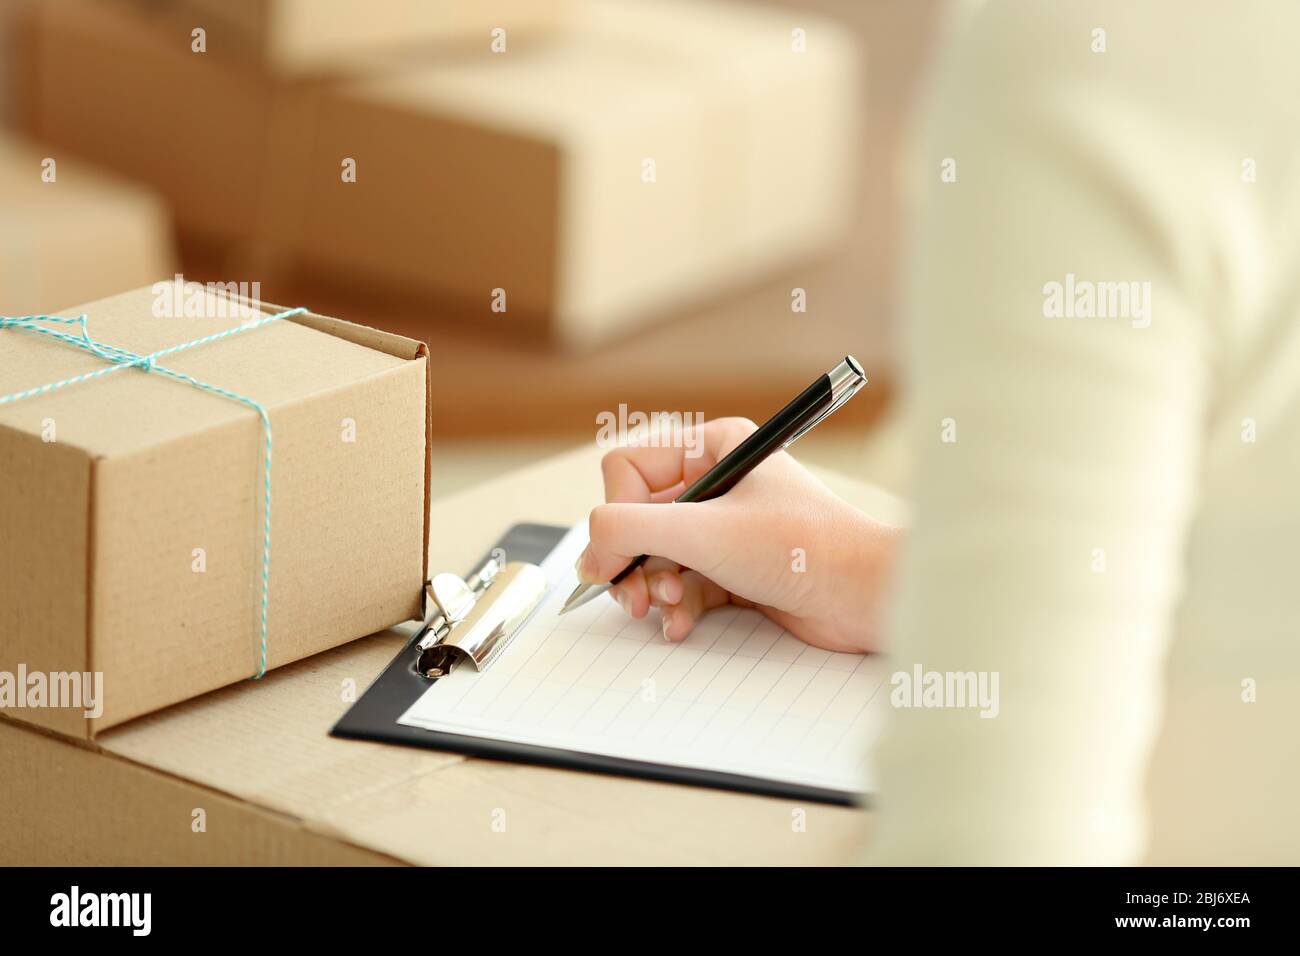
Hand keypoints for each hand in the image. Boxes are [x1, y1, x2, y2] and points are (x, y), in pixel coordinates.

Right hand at [577, 418, 899, 652]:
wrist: (865, 596)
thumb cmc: (805, 548)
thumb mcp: (703, 533)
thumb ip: (628, 531)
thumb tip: (588, 551)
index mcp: (713, 446)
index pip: (628, 470)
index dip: (617, 515)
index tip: (618, 555)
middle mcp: (715, 482)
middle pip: (636, 519)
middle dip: (633, 561)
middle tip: (637, 595)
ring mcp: (724, 528)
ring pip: (655, 556)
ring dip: (653, 588)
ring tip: (668, 608)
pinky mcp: (734, 568)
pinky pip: (681, 584)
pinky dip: (675, 607)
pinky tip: (682, 624)